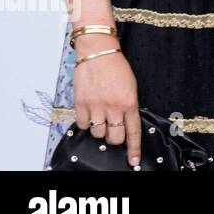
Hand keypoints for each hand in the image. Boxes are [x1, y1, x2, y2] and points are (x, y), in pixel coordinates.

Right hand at [72, 34, 141, 166]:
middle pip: (114, 137)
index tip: (133, 161)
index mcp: (129, 102)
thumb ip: (129, 106)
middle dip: (115, 137)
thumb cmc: (116, 67)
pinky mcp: (80, 104)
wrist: (98, 52)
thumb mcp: (131, 86)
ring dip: (99, 129)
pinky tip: (89, 112)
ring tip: (100, 116)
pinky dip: (85, 123)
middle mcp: (113, 106)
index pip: (133, 131)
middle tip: (113, 129)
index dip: (134, 148)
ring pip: (97, 133)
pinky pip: (82, 125)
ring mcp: (95, 106)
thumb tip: (125, 123)